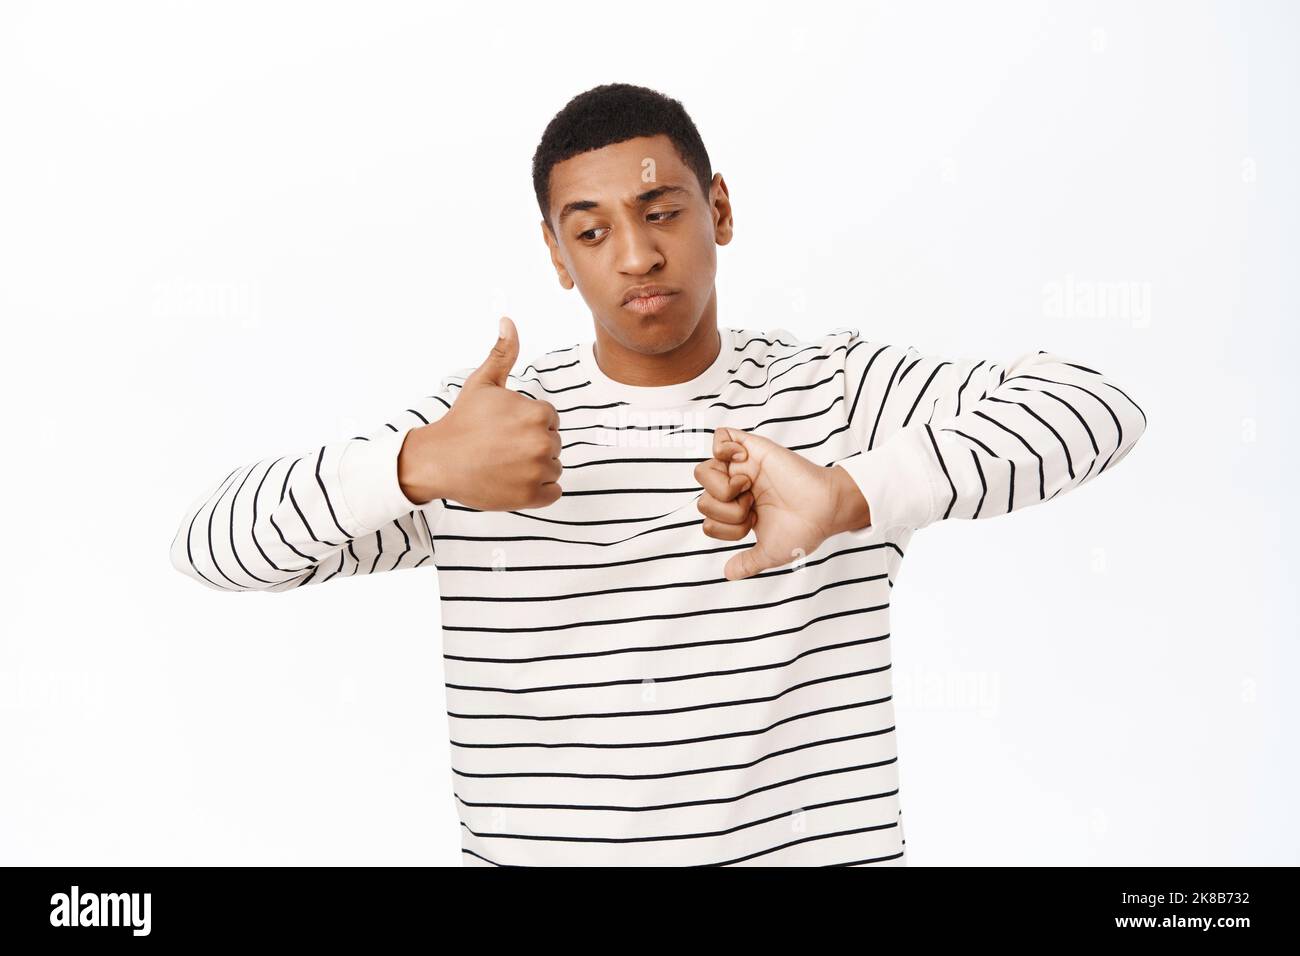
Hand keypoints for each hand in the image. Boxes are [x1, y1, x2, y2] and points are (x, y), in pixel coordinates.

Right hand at [399, 317, 562, 509]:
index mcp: (538, 413)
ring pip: (553, 467)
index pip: (549, 419)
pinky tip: (513, 481)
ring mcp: (538, 471)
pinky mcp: (532, 497)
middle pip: (552, 443)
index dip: (526, 423)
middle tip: (501, 447)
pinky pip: (553, 492)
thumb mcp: (482, 383)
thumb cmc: (462, 421)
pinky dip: (538, 490)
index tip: (504, 428)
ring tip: (504, 463)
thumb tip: (508, 321)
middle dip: (531, 445)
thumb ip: (502, 354)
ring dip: (535, 468)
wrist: (438, 461)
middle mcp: (542, 442)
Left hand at [693, 427, 870, 580]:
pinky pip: (720, 437)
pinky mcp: (752, 449)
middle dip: (724, 512)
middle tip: (751, 508)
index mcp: (740, 511)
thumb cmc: (803, 529)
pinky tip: (742, 462)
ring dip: (720, 487)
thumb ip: (747, 563)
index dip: (724, 529)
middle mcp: (737, 489)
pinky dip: (723, 449)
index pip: (708, 521)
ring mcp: (742, 468)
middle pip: (701, 500)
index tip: (750, 527)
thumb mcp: (770, 553)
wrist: (825, 510)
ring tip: (746, 489)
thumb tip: (727, 574)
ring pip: (701, 472)